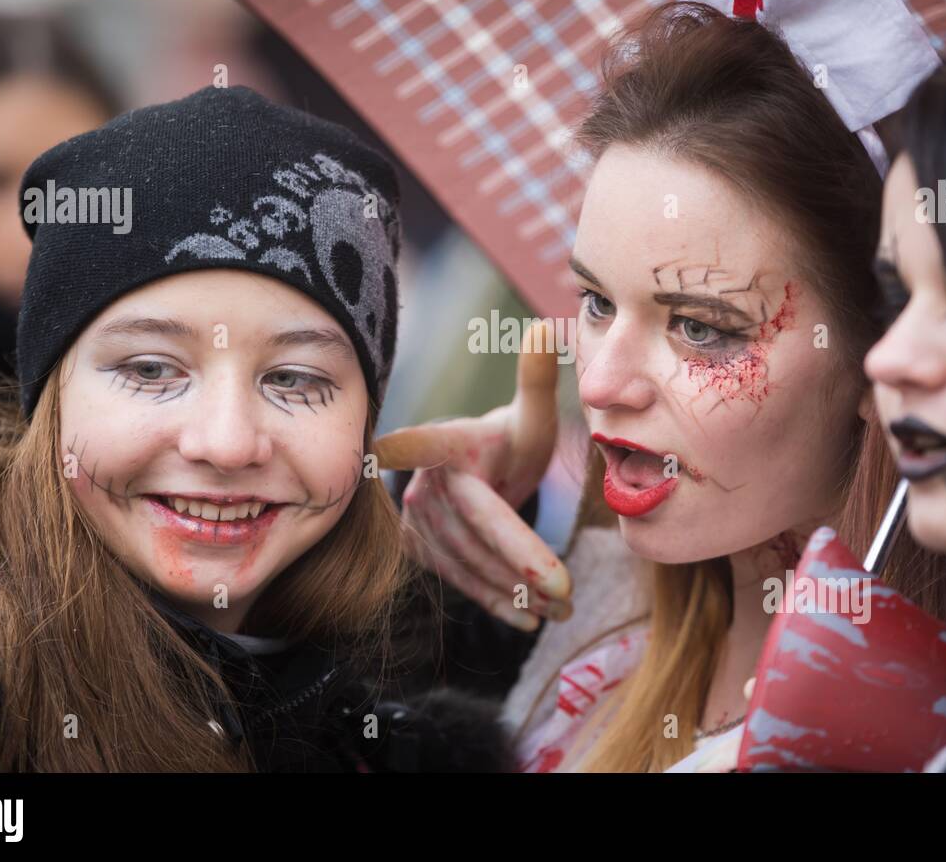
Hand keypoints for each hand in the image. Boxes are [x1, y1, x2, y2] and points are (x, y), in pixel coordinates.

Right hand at [375, 322, 571, 629]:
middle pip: (471, 522)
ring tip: (561, 610)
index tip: (380, 447)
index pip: (428, 443)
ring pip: (465, 559)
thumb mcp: (532, 416)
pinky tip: (527, 620)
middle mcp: (425, 479)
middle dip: (516, 560)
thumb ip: (538, 379)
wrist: (484, 477)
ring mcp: (418, 517)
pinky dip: (492, 602)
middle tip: (564, 592)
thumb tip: (547, 325)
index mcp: (451, 440)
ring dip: (511, 590)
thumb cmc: (512, 442)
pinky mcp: (421, 549)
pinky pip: (457, 580)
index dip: (406, 445)